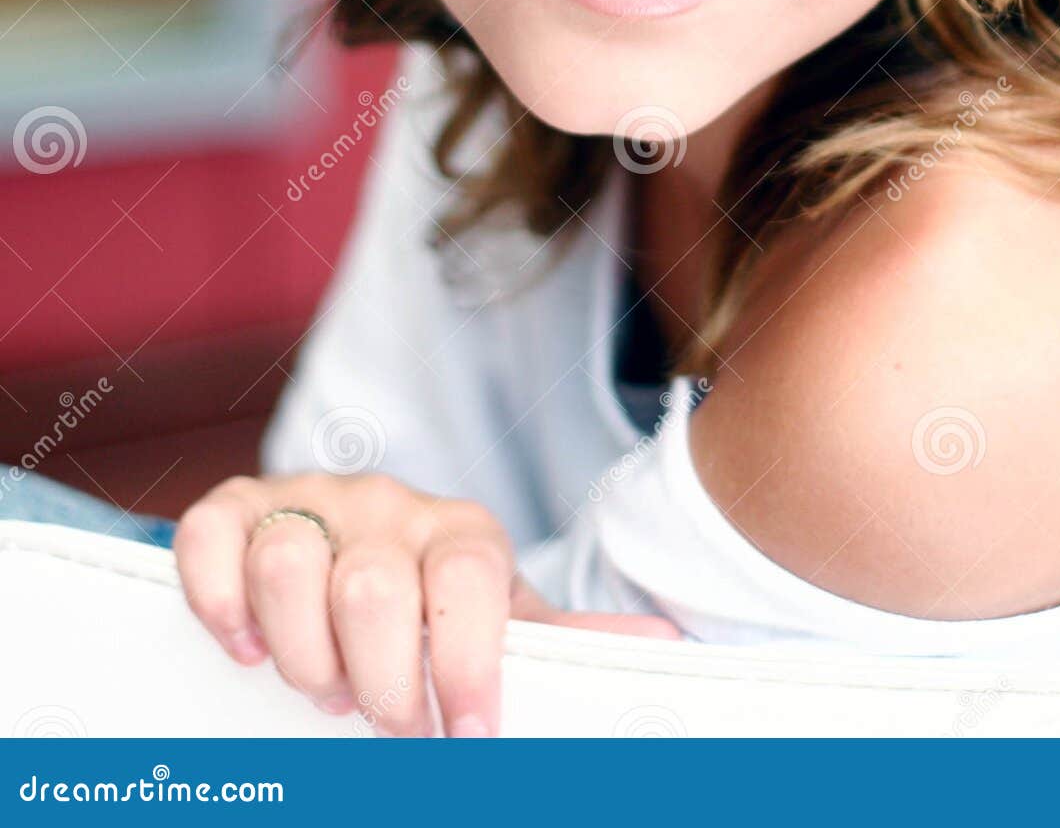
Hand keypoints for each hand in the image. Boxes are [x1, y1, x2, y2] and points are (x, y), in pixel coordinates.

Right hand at [172, 471, 681, 736]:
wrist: (360, 540)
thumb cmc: (436, 599)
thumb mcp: (500, 619)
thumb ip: (564, 640)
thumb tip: (664, 643)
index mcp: (461, 533)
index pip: (468, 579)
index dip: (465, 663)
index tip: (465, 735)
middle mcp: (389, 507)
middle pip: (373, 588)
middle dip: (377, 681)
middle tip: (384, 717)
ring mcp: (313, 502)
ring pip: (291, 564)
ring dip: (301, 652)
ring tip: (324, 683)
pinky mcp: (243, 506)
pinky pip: (215, 534)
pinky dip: (220, 599)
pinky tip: (247, 645)